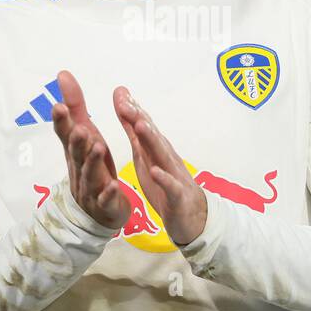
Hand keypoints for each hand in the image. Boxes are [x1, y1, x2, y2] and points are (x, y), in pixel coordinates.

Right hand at [51, 70, 128, 228]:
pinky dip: (108, 193)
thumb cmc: (91, 166)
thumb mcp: (85, 134)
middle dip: (76, 141)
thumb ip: (75, 106)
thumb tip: (63, 74)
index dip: (62, 122)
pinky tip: (113, 186)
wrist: (96, 212)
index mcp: (76, 151)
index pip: (66, 134)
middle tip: (80, 128)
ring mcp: (90, 188)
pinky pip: (106, 200)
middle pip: (76, 155)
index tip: (59, 106)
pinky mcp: (105, 205)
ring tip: (98, 148)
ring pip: (90, 175)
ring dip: (93, 162)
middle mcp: (79, 168)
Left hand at [113, 87, 207, 245]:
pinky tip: (154, 171)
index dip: (132, 110)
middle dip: (139, 119)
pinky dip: (163, 178)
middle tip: (125, 104)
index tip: (119, 93)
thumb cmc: (166, 184)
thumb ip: (135, 133)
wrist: (192, 217)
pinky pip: (170, 186)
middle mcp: (165, 158)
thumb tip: (125, 107)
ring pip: (162, 156)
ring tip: (140, 126)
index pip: (144, 126)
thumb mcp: (145, 156)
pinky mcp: (177, 196)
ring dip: (152, 140)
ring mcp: (173, 175)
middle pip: (152, 136)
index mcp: (155, 149)